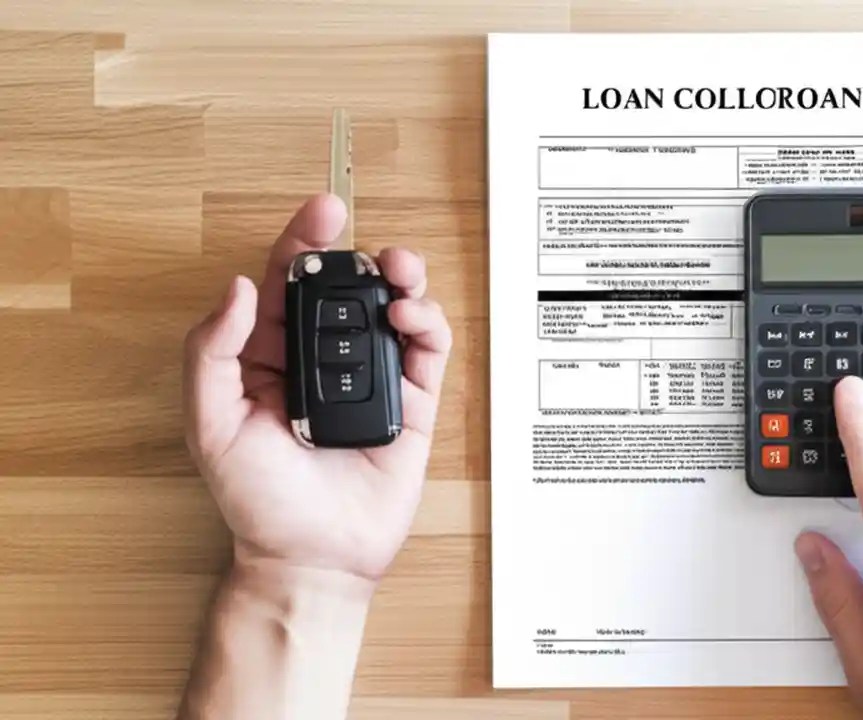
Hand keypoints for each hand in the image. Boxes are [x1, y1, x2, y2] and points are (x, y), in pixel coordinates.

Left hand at [182, 193, 451, 584]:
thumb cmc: (258, 502)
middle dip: (360, 254)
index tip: (322, 211)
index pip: (288, 284)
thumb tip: (237, 289)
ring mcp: (371, 380)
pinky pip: (428, 351)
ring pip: (395, 309)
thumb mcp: (210, 424)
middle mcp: (323, 361)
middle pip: (348, 286)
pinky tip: (411, 318)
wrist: (314, 557)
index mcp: (271, 357)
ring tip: (398, 271)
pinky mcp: (413, 404)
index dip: (304, 241)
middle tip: (364, 245)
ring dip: (402, 278)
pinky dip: (427, 324)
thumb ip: (212, 353)